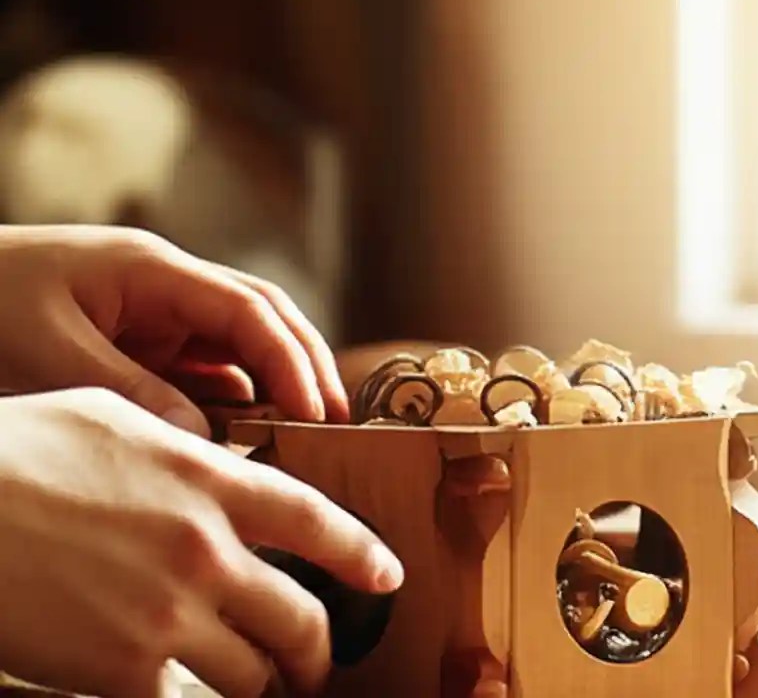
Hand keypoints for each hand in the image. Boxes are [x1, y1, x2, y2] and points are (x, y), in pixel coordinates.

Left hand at [0, 225, 348, 436]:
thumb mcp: (45, 351)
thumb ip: (126, 390)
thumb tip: (202, 438)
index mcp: (153, 271)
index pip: (249, 310)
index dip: (291, 361)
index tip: (314, 416)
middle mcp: (170, 288)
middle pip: (265, 319)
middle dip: (306, 368)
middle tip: (334, 426)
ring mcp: (160, 316)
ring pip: (243, 348)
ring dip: (276, 388)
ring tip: (303, 439)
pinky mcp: (146, 346)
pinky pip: (207, 373)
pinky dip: (234, 404)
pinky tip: (246, 439)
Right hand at [0, 388, 403, 697]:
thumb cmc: (17, 451)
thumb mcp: (114, 420)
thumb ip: (182, 446)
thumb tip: (219, 461)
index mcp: (209, 483)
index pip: (317, 521)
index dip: (363, 554)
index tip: (386, 577)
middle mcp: (205, 551)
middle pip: (299, 618)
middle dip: (317, 652)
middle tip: (314, 665)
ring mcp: (167, 615)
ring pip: (253, 675)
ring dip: (263, 687)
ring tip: (260, 689)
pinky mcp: (120, 669)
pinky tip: (184, 696)